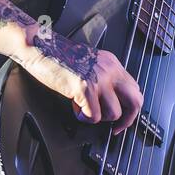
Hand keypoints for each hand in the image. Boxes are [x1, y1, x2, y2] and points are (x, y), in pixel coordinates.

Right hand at [22, 39, 143, 134]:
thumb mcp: (89, 64)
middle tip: (115, 127)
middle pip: (135, 101)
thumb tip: (110, 100)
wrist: (40, 47)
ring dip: (97, 117)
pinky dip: (83, 117)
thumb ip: (103, 79)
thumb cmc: (58, 56)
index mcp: (112, 63)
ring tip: (83, 107)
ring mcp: (99, 78)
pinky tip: (75, 107)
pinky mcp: (85, 88)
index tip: (122, 117)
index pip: (135, 89)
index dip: (130, 108)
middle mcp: (109, 70)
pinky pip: (94, 116)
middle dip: (126, 120)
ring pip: (113, 113)